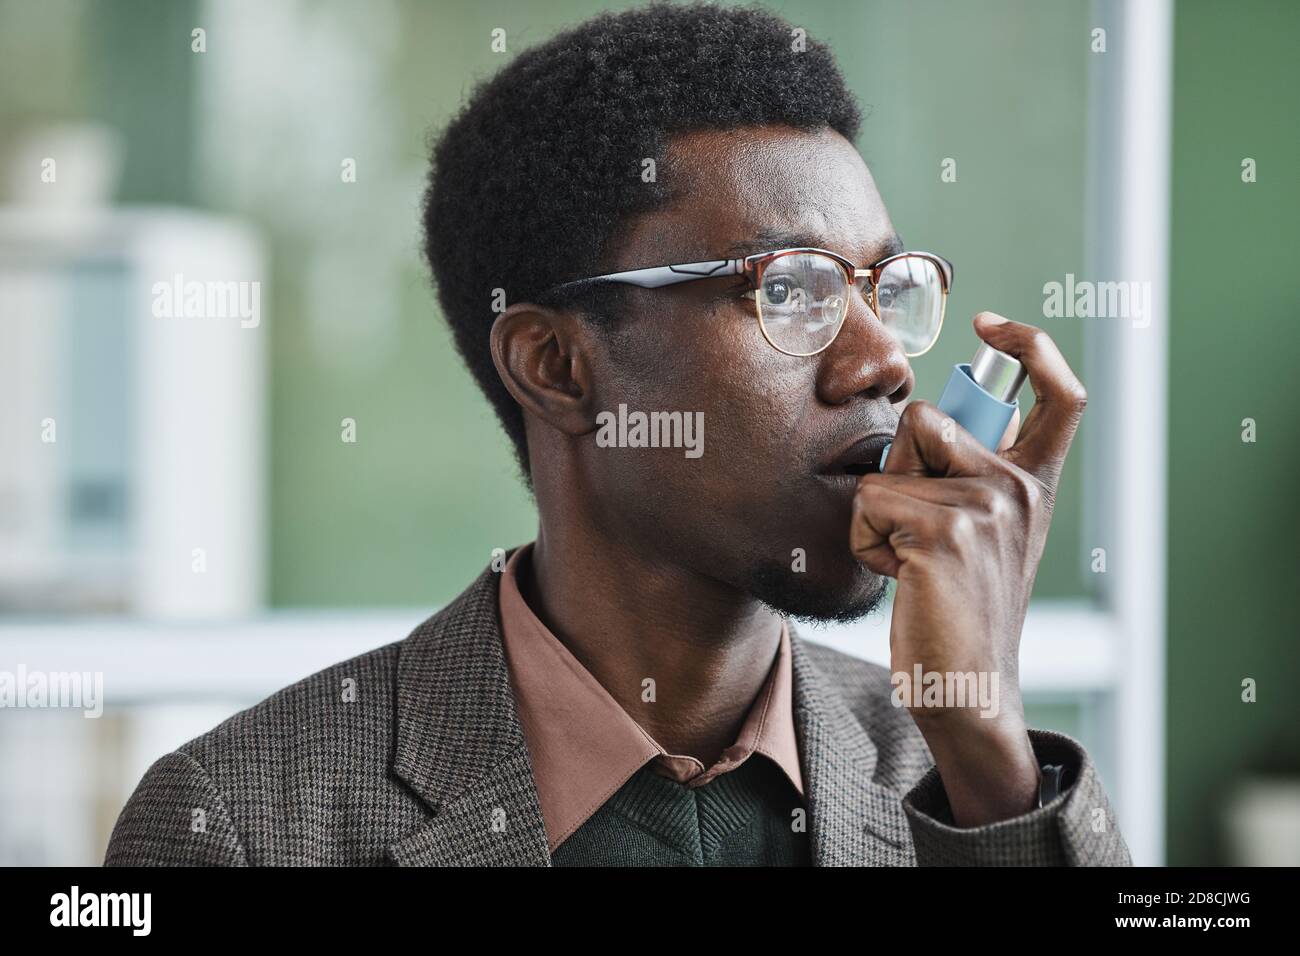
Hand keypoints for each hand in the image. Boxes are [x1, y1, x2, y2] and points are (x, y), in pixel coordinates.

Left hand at [849, 312, 1087, 825]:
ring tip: (908, 557)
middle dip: (896, 466)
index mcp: (1034, 484)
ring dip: (876, 508)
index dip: (1030, 344)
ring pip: (889, 463)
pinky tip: (901, 578)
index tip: (990, 323)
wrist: (965, 686)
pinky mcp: (944, 531)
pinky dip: (866, 541)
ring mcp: (986, 507)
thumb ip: (969, 478)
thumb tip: (923, 425)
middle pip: (925, 419)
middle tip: (915, 530)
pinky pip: (869, 502)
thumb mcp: (985, 535)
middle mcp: (1018, 488)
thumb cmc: (958, 610)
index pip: (1059, 394)